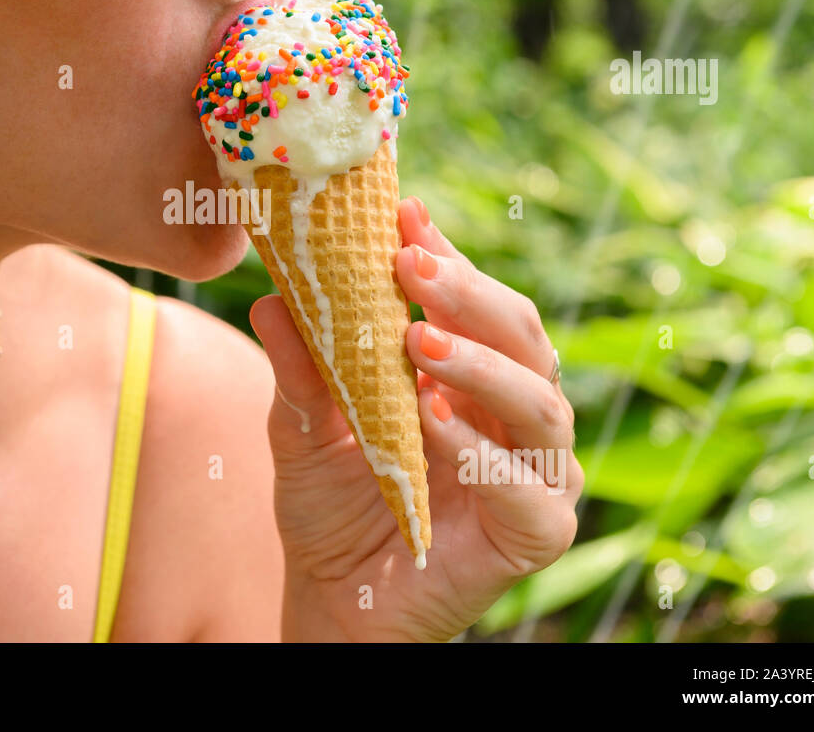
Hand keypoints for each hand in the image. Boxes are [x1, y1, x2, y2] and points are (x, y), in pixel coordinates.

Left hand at [250, 196, 582, 641]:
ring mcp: (534, 471)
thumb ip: (301, 369)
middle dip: (468, 292)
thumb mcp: (304, 429)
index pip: (475, 303)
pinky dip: (483, 453)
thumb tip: (273, 297)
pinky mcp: (535, 531)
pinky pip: (528, 486)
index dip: (446, 256)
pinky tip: (435, 422)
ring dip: (478, 364)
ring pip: (540, 401)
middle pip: (522, 335)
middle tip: (409, 262)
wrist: (332, 600)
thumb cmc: (331, 506)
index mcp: (471, 376)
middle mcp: (512, 415)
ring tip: (416, 341)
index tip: (402, 212)